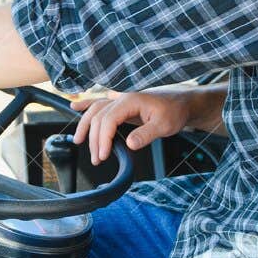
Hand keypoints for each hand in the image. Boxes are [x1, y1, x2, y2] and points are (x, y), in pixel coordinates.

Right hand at [69, 90, 197, 164]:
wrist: (182, 102)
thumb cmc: (175, 111)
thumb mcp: (164, 125)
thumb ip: (146, 134)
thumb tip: (129, 144)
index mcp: (130, 101)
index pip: (108, 120)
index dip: (102, 139)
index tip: (103, 155)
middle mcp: (122, 98)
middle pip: (98, 117)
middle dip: (94, 139)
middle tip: (96, 159)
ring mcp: (121, 99)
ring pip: (95, 109)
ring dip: (86, 125)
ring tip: (79, 141)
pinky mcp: (122, 104)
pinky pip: (100, 102)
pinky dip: (86, 104)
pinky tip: (74, 105)